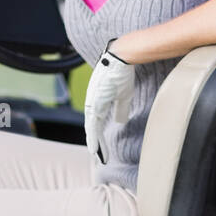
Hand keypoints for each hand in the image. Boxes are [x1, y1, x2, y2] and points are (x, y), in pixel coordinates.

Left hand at [83, 41, 135, 165]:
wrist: (121, 57)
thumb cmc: (122, 73)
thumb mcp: (124, 95)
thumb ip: (120, 109)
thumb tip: (120, 122)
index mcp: (97, 101)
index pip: (96, 122)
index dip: (98, 136)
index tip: (101, 148)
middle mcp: (91, 103)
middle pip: (92, 128)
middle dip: (95, 143)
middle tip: (98, 157)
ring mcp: (92, 103)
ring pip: (91, 129)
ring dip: (94, 144)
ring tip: (97, 157)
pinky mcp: (95, 103)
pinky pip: (93, 125)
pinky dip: (93, 138)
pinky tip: (94, 149)